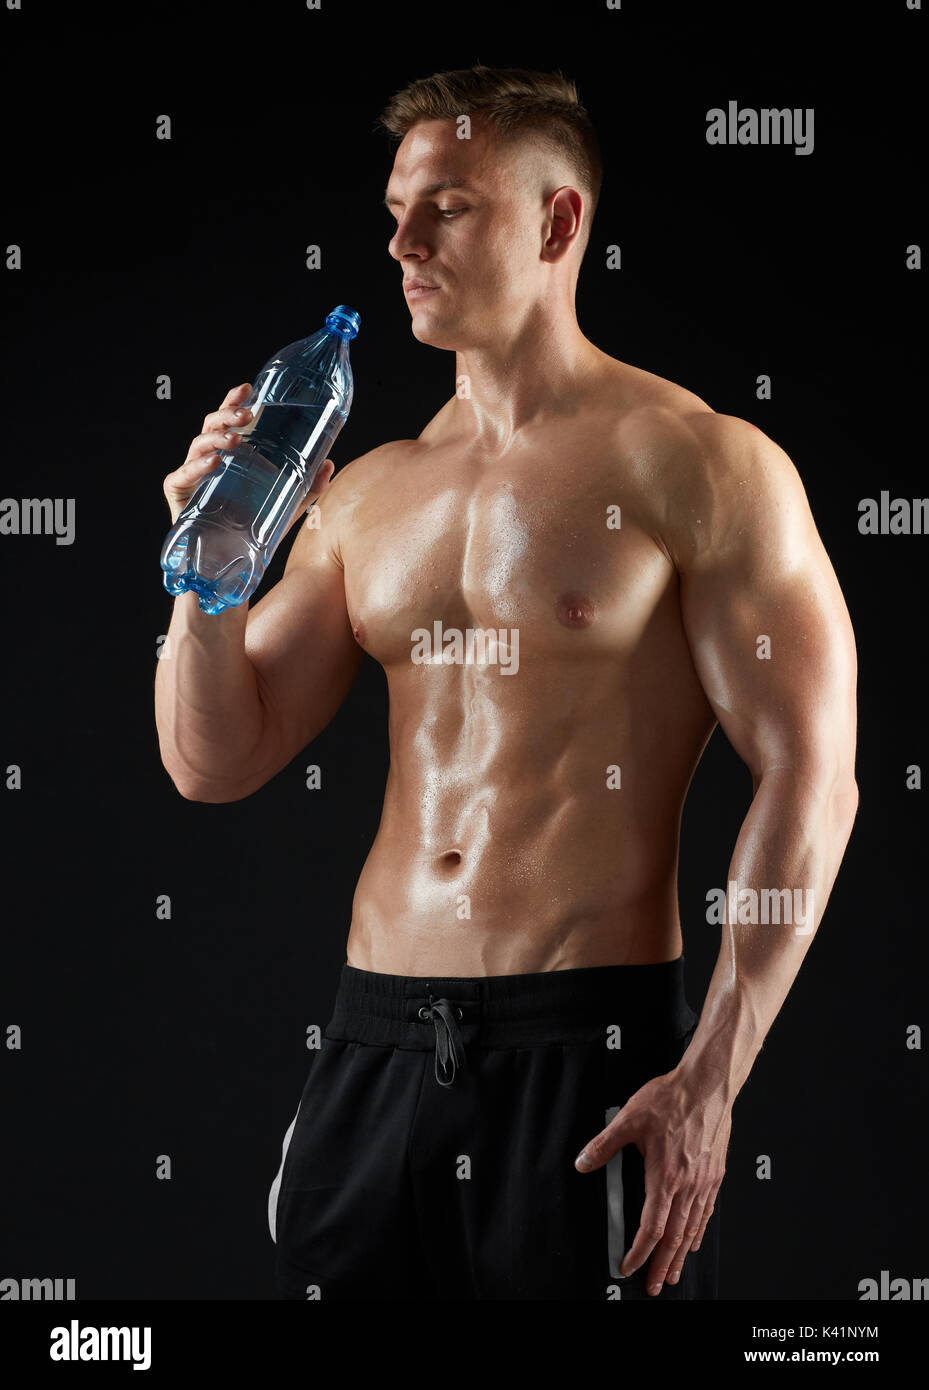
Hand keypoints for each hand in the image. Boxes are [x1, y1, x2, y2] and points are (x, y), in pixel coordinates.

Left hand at [574, 1065, 730, 1294]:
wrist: (708, 1084)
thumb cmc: (672, 1098)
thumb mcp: (628, 1119)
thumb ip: (604, 1145)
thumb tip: (583, 1162)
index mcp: (665, 1176)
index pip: (651, 1227)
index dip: (639, 1252)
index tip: (629, 1266)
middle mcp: (688, 1184)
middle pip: (675, 1237)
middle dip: (662, 1265)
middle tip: (655, 1286)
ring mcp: (704, 1181)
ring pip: (693, 1228)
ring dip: (682, 1255)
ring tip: (673, 1273)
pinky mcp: (715, 1173)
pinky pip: (707, 1211)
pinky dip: (699, 1231)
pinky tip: (695, 1239)